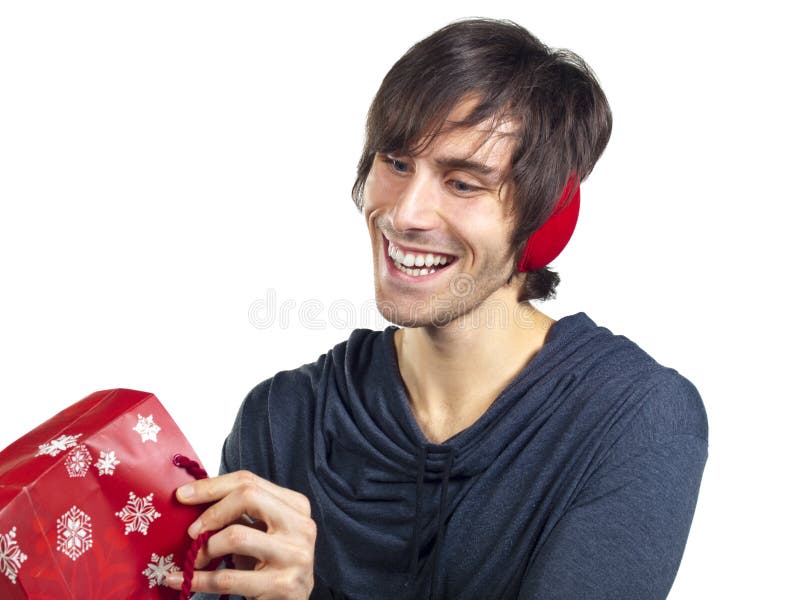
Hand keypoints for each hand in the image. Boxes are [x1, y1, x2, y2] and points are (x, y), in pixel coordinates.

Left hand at [166, 470, 315, 599]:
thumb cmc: (271, 563)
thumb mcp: (261, 532)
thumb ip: (239, 513)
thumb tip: (192, 498)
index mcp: (296, 506)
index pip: (249, 482)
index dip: (212, 487)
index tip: (182, 495)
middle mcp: (301, 526)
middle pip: (248, 497)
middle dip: (212, 513)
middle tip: (192, 532)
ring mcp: (295, 555)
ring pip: (236, 536)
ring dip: (206, 549)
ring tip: (194, 559)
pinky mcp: (283, 585)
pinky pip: (228, 578)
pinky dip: (198, 579)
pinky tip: (180, 579)